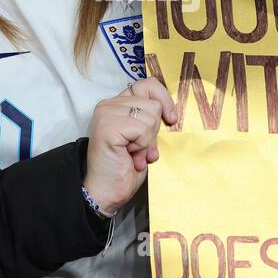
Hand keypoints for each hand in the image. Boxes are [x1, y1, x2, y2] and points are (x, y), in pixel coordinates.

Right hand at [83, 77, 177, 215]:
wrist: (107, 192)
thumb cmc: (125, 168)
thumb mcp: (144, 138)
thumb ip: (150, 119)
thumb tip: (171, 112)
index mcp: (117, 104)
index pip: (148, 85)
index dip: (164, 101)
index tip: (170, 119)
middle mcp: (108, 104)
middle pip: (153, 103)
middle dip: (154, 131)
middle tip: (140, 149)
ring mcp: (106, 113)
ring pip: (150, 116)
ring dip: (147, 142)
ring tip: (134, 154)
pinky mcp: (108, 125)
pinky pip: (143, 129)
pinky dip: (142, 146)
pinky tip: (130, 156)